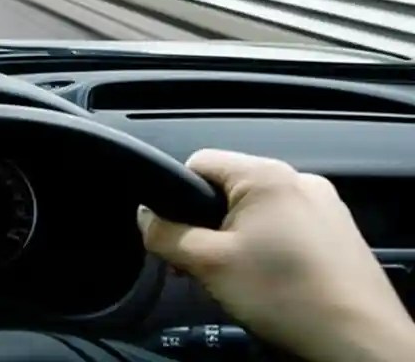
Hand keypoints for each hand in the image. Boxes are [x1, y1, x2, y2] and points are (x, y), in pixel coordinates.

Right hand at [138, 149, 414, 361]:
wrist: (359, 339)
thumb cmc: (283, 293)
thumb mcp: (207, 264)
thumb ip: (165, 234)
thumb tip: (144, 216)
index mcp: (266, 174)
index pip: (198, 162)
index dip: (176, 197)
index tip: (176, 236)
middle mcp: (299, 179)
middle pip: (228, 190)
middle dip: (207, 225)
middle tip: (200, 266)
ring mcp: (326, 205)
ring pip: (258, 211)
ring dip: (237, 239)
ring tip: (237, 279)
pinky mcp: (340, 232)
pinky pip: (287, 227)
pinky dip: (269, 248)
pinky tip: (271, 281)